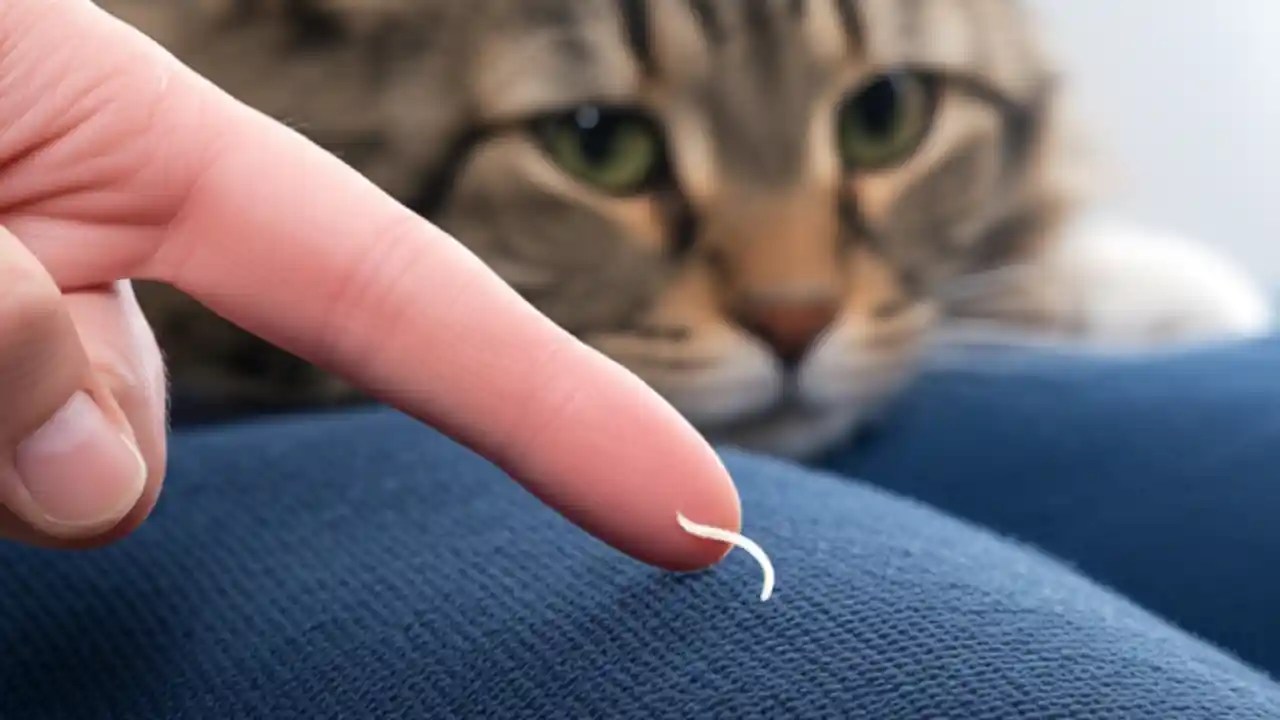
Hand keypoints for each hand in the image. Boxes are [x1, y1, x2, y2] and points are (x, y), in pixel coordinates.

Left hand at [0, 0, 738, 569]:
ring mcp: (9, 302)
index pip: (397, 293)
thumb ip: (6, 309)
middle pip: (164, 416)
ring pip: (68, 469)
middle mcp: (90, 219)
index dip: (559, 403)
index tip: (697, 512)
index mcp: (132, 132)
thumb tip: (93, 487)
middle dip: (100, 440)